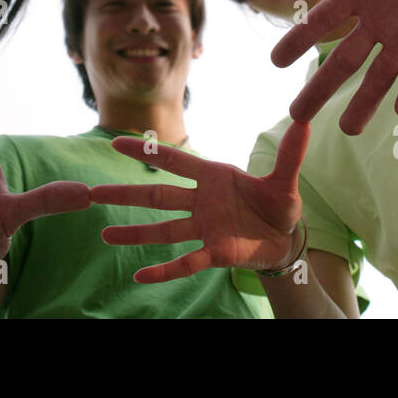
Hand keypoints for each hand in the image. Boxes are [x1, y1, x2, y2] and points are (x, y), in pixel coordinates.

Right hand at [89, 121, 309, 282]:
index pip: (173, 161)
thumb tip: (305, 122)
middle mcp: (201, 201)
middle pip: (157, 194)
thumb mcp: (285, 181)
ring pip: (163, 228)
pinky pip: (184, 262)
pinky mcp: (214, 252)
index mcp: (213, 176)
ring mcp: (204, 228)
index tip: (115, 142)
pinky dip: (164, 270)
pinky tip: (139, 276)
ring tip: (106, 234)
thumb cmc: (280, 205)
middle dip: (125, 193)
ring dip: (135, 232)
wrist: (288, 240)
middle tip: (92, 193)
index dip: (146, 151)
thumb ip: (289, 155)